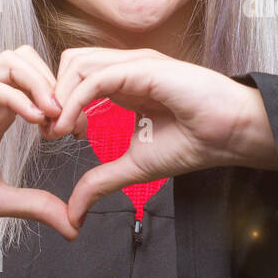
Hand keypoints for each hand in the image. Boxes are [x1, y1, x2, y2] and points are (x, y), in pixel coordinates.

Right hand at [0, 45, 76, 238]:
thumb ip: (36, 205)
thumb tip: (73, 226)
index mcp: (0, 114)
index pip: (40, 82)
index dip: (66, 99)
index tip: (78, 131)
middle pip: (29, 60)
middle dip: (57, 83)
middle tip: (68, 119)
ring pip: (12, 61)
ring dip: (39, 82)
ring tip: (52, 115)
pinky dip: (16, 96)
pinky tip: (32, 120)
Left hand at [44, 47, 277, 228]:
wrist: (229, 135)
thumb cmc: (193, 143)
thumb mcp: (134, 167)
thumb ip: (101, 182)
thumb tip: (73, 214)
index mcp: (126, 84)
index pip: (76, 78)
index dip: (58, 104)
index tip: (54, 136)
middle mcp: (127, 68)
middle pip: (69, 64)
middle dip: (51, 94)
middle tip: (48, 131)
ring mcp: (134, 64)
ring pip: (76, 64)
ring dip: (57, 96)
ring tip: (55, 130)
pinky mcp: (142, 68)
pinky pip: (94, 79)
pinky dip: (73, 102)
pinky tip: (69, 129)